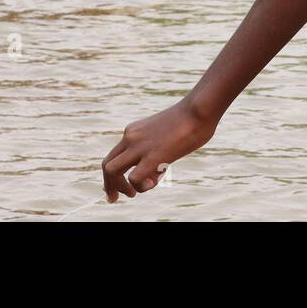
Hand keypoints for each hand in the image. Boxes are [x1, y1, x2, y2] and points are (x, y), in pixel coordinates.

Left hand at [102, 98, 216, 201]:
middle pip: (107, 164)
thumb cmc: (191, 120)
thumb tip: (158, 168)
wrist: (199, 109)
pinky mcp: (153, 155)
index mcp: (134, 131)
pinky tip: (154, 182)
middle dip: (109, 185)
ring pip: (111, 170)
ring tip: (133, 193)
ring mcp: (139, 145)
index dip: (115, 174)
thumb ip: (157, 150)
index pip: (115, 155)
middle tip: (117, 198)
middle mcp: (131, 137)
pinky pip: (134, 178)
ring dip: (119, 188)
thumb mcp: (165, 134)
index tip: (123, 185)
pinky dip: (140, 187)